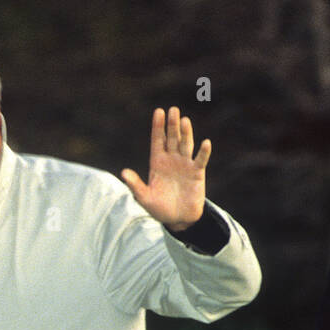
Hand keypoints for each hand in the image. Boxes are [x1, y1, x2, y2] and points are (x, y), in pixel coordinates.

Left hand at [121, 107, 211, 227]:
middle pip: (171, 138)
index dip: (158, 126)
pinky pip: (200, 160)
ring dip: (185, 133)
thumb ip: (135, 185)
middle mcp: (171, 160)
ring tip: (184, 120)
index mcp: (157, 162)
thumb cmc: (159, 209)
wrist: (178, 219)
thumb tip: (124, 173)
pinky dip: (203, 152)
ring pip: (185, 145)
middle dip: (172, 125)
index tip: (158, 111)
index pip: (157, 140)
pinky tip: (205, 143)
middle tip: (173, 110)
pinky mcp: (197, 173)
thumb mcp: (144, 198)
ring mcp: (185, 165)